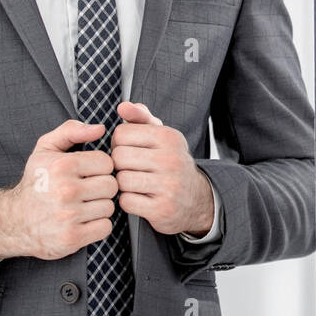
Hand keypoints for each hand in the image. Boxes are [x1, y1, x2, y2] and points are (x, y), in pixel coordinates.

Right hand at [0, 120, 116, 261]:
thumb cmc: (36, 182)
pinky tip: (83, 221)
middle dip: (101, 188)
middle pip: (111, 186)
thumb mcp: (45, 148)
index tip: (87, 173)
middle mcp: (66, 190)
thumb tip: (100, 129)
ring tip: (82, 205)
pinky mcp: (72, 237)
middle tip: (86, 190)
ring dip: (99, 207)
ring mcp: (69, 216)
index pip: (107, 163)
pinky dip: (97, 226)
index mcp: (63, 166)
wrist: (14, 220)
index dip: (99, 168)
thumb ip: (71, 131)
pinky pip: (105, 227)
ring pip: (109, 207)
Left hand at [111, 101, 214, 236]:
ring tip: (134, 183)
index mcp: (169, 137)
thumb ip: (140, 117)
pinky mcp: (162, 209)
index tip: (129, 150)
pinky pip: (126, 201)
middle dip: (119, 165)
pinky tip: (139, 198)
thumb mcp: (161, 136)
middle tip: (130, 169)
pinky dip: (128, 201)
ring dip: (123, 184)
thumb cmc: (170, 163)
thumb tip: (123, 106)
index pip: (121, 134)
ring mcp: (168, 185)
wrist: (196, 199)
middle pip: (119, 157)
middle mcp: (171, 159)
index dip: (119, 144)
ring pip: (121, 180)